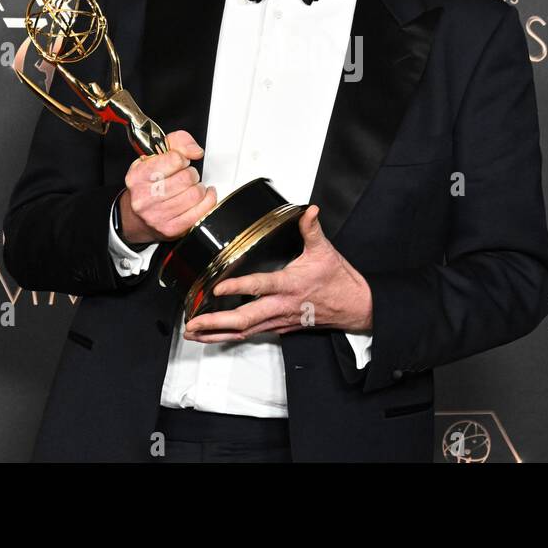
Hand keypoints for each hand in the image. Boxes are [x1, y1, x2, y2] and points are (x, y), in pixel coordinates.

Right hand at [119, 130, 217, 243]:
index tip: (180, 162)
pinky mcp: (171, 229)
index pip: (174, 159)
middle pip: (187, 178)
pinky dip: (208, 200)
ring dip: (199, 188)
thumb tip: (195, 151)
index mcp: (138, 176)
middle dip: (192, 174)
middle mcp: (144, 197)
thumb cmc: (148, 185)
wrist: (137, 217)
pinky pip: (201, 211)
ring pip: (195, 194)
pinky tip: (203, 196)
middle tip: (187, 176)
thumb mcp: (155, 156)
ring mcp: (157, 215)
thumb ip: (178, 142)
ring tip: (191, 187)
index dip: (182, 158)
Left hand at [183, 204, 372, 341]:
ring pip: (245, 331)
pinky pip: (251, 334)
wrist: (354, 307)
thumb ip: (312, 229)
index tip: (218, 288)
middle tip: (193, 322)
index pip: (260, 287)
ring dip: (217, 333)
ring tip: (194, 332)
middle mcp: (281, 306)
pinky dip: (230, 336)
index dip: (238, 287)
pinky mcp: (280, 327)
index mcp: (290, 285)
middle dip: (216, 322)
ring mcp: (279, 320)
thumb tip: (308, 211)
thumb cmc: (339, 281)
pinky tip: (214, 336)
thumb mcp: (325, 251)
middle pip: (245, 319)